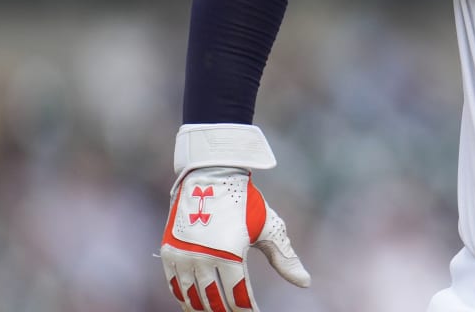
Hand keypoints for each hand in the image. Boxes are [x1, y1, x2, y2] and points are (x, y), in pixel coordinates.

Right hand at [161, 125, 309, 310]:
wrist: (210, 175)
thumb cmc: (246, 202)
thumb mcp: (269, 228)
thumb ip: (285, 258)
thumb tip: (306, 283)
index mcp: (230, 254)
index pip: (239, 297)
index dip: (248, 310)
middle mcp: (202, 258)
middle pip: (215, 301)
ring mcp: (182, 256)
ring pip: (193, 298)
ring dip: (206, 309)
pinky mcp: (168, 252)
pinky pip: (175, 286)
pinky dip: (186, 299)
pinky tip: (198, 304)